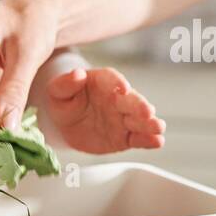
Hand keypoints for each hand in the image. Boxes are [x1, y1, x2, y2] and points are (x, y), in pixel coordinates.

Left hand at [44, 67, 165, 152]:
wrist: (68, 125)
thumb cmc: (65, 102)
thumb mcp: (57, 92)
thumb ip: (65, 83)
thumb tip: (77, 74)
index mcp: (103, 82)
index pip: (112, 79)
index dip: (118, 82)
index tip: (123, 88)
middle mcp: (118, 98)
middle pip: (132, 100)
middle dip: (140, 106)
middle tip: (147, 112)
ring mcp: (124, 118)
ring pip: (140, 120)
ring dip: (150, 123)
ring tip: (159, 128)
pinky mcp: (125, 137)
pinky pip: (138, 138)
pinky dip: (148, 140)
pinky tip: (157, 142)